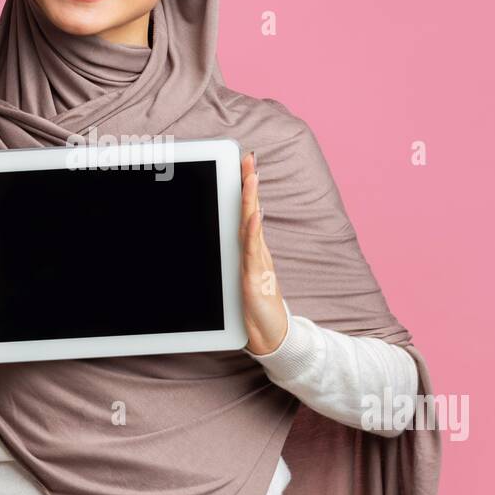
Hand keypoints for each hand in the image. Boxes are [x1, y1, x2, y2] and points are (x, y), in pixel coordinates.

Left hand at [240, 150, 288, 355]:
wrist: (270, 336)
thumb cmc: (253, 308)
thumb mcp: (239, 278)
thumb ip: (236, 259)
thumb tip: (223, 241)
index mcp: (250, 249)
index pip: (246, 213)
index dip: (245, 189)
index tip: (243, 164)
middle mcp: (256, 251)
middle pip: (250, 211)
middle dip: (249, 184)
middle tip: (248, 157)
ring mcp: (257, 262)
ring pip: (252, 225)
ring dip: (251, 199)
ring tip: (251, 175)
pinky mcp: (256, 278)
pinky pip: (254, 251)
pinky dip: (254, 231)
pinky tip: (255, 213)